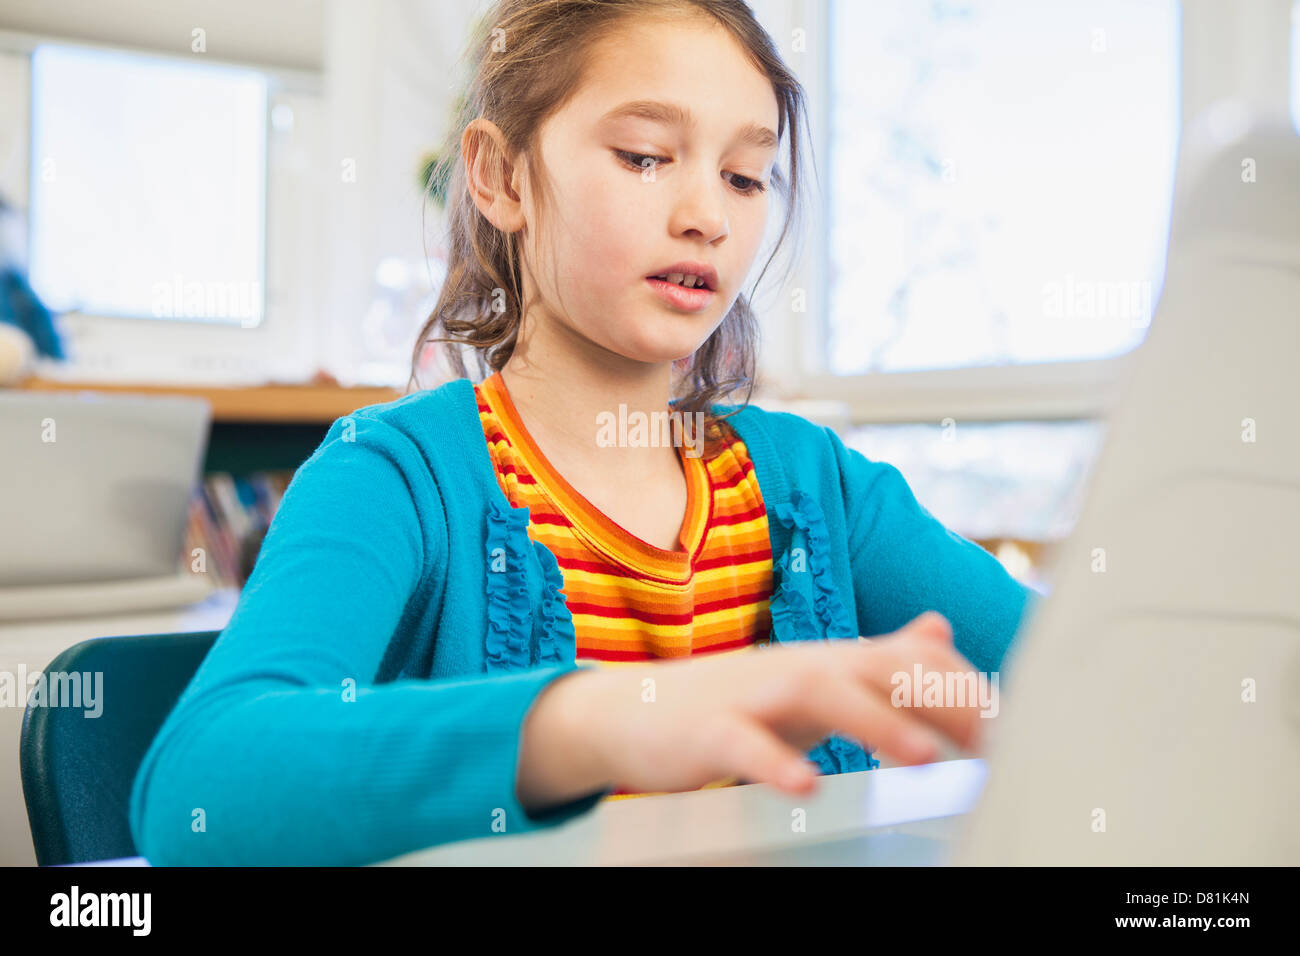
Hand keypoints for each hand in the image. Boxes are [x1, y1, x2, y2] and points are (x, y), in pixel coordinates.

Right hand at [550, 610, 985, 799]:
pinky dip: (775, 765)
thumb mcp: (815, 680)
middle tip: (993, 746)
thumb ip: (879, 659)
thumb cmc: (739, 704)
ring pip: (820, 693)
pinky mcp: (709, 730)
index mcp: (834, 661)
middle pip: (879, 667)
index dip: (966, 687)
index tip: (1015, 732)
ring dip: (874, 722)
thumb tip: (940, 627)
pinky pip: (743, 743)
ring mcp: (754, 694)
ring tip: (921, 758)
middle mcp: (802, 667)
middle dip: (940, 702)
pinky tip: (806, 790)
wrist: (637, 712)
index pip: (913, 656)